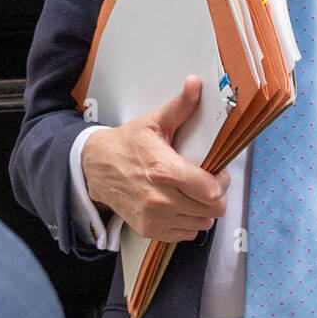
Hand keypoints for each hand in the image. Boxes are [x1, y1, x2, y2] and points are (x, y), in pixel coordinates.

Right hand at [81, 76, 229, 242]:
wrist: (95, 167)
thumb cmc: (127, 144)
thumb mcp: (154, 122)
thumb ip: (180, 106)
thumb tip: (196, 83)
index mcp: (165, 170)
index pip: (211, 192)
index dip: (221, 182)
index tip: (218, 173)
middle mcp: (161, 199)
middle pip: (211, 210)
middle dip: (214, 196)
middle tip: (207, 183)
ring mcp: (154, 218)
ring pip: (201, 224)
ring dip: (202, 210)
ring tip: (192, 194)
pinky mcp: (149, 230)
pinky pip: (185, 234)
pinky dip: (188, 222)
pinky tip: (180, 205)